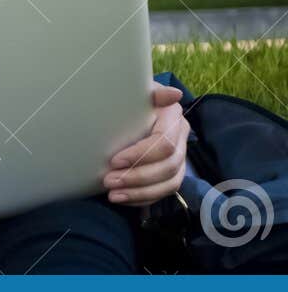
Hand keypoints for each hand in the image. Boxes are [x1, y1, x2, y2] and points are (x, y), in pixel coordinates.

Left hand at [103, 82, 189, 204]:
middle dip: (137, 177)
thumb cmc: (131, 98)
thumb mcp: (138, 92)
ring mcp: (181, 159)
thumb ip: (152, 94)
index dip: (141, 155)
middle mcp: (182, 140)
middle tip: (109, 181)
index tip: (114, 160)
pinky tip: (124, 199)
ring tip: (113, 194)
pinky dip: (144, 198)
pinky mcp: (173, 173)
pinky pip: (165, 192)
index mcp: (174, 118)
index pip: (165, 143)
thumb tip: (173, 94)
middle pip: (168, 167)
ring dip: (140, 192)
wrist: (134, 107)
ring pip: (169, 183)